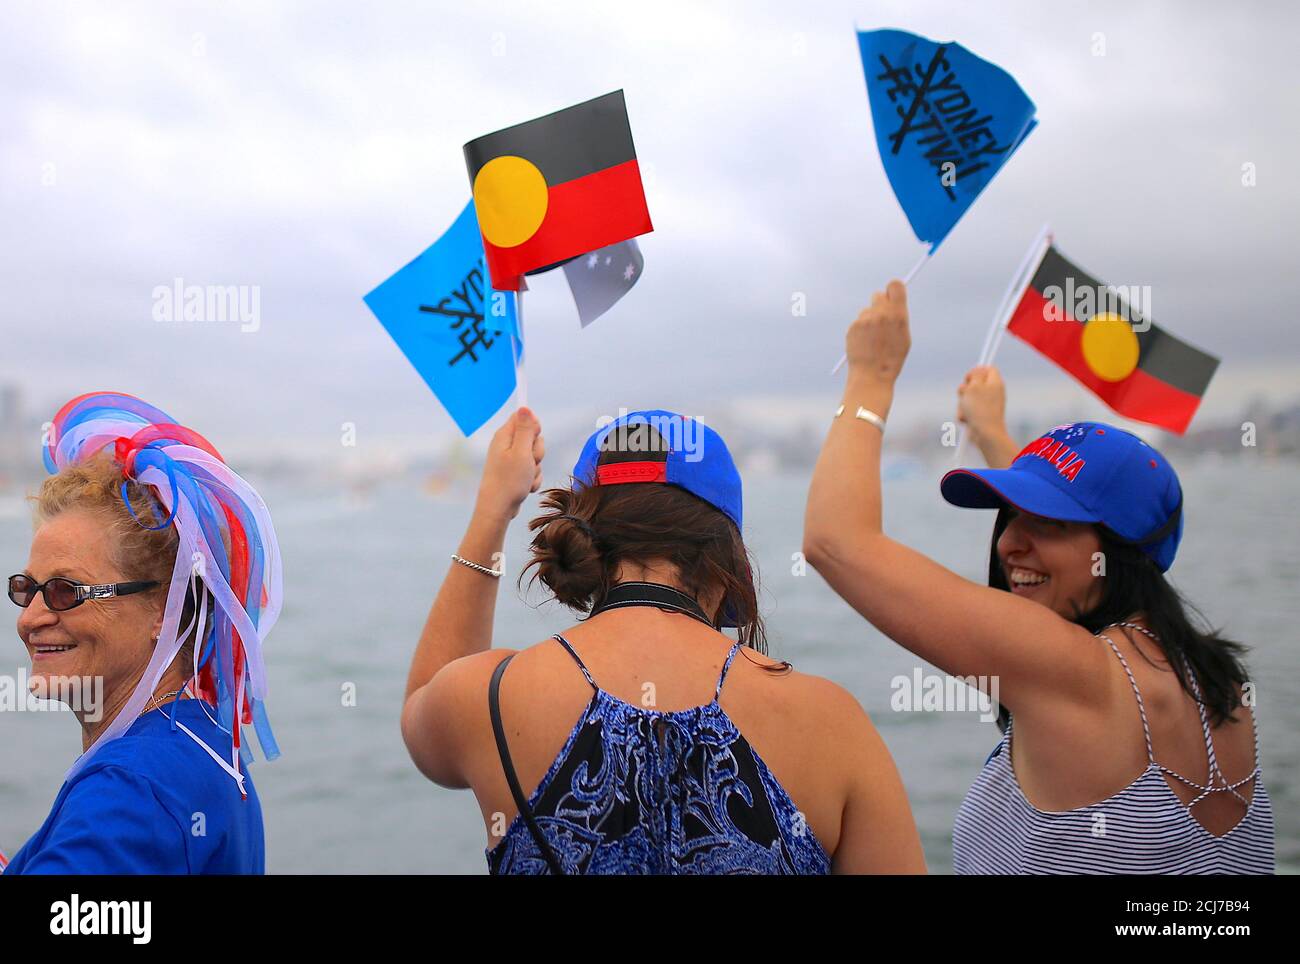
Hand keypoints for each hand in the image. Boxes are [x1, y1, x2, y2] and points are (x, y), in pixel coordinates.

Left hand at [474, 407, 543, 521]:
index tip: (533, 438)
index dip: (533, 426)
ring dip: (536, 468)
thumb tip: (524, 406)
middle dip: (538, 451)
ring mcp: (510, 460)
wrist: (498, 509)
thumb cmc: (508, 481)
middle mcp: (506, 445)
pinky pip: (532, 471)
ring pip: (535, 456)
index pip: (523, 417)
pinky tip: (524, 487)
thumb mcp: (521, 452)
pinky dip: (532, 479)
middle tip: (530, 461)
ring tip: (525, 478)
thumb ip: (525, 429)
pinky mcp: (515, 472)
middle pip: (533, 437)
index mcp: (505, 436)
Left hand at [845, 281, 909, 384]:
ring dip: (869, 320)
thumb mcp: (903, 337)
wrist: (872, 375)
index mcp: (897, 315)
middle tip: (881, 317)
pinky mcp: (853, 327)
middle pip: (877, 295)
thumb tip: (894, 301)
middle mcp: (881, 314)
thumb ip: (898, 317)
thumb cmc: (891, 358)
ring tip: (872, 340)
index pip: (894, 285)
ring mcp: (865, 320)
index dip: (892, 289)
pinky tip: (864, 344)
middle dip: (879, 304)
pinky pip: (858, 322)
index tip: (891, 295)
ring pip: (866, 311)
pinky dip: (860, 330)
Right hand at [956, 365, 1006, 440]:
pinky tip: (966, 420)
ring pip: (968, 398)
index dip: (976, 370)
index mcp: (996, 383)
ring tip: (966, 411)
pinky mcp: (981, 416)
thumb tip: (978, 371)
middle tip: (965, 394)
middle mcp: (993, 393)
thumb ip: (976, 375)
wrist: (985, 434)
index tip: (968, 378)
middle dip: (965, 390)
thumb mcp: (974, 386)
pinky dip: (964, 414)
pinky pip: (968, 410)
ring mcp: (987, 405)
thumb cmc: (980, 409)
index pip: (989, 368)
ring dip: (962, 404)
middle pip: (975, 384)